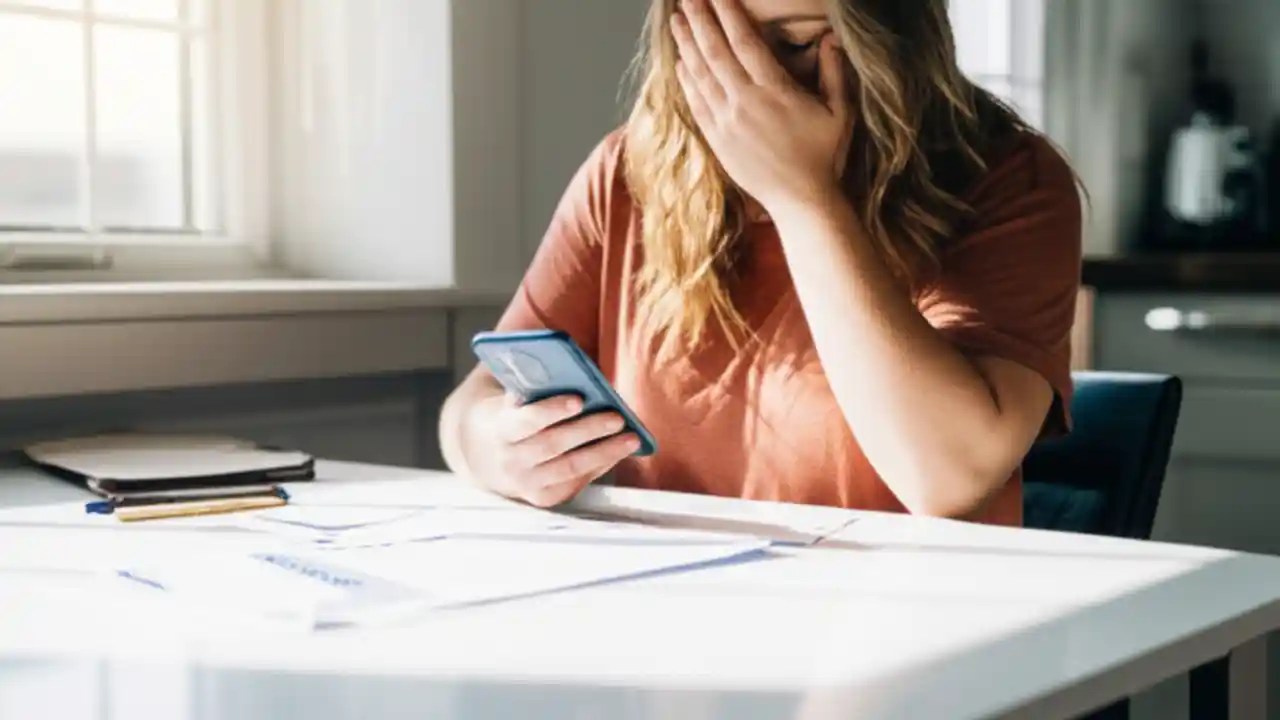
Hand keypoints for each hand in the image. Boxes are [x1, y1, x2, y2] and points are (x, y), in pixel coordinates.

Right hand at [461, 393, 640, 507]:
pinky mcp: (542, 497)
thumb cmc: (511, 414)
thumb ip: (535, 386)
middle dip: (588, 430)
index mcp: (501, 429)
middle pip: (553, 445)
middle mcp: (511, 460)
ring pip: (569, 468)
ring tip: (632, 438)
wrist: (485, 453)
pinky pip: (575, 482)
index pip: (526, 420)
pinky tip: (617, 452)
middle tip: (617, 417)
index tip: (579, 399)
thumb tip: (578, 375)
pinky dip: (599, 466)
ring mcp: (526, 483)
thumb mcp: (512, 397)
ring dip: (604, 453)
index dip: (552, 410)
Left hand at [671, 0, 852, 213]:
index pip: (745, 43)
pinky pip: (697, 104)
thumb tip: (830, 39)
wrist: (801, 201)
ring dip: (687, 46)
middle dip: (700, 22)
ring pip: (701, 76)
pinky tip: (681, 62)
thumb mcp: (839, 113)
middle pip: (715, 53)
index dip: (728, 15)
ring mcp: (728, 123)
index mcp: (775, 91)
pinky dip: (687, 80)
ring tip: (677, 21)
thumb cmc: (824, 156)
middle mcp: (746, 103)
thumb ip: (834, 73)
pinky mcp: (718, 141)